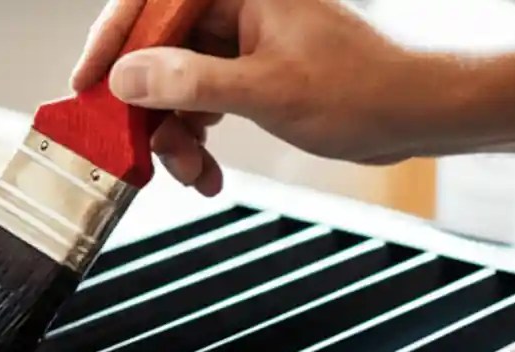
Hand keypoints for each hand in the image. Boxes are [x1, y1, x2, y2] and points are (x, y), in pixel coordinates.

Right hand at [69, 0, 454, 192]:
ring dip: (174, 134)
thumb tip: (127, 78)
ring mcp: (242, 39)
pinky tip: (207, 171)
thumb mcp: (268, 88)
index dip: (110, 42)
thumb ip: (190, 81)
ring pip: (174, 83)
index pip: (149, 1)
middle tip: (142, 150)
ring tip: (192, 172)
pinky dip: (197, 140)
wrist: (428, 107)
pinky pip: (200, 102)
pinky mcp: (250, 72)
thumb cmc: (371, 82)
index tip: (86, 86)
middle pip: (155, 48)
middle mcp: (236, 4)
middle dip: (147, 108)